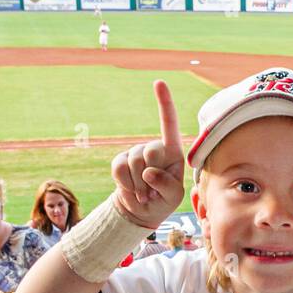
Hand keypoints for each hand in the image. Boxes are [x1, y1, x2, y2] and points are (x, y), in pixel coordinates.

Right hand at [111, 80, 184, 228]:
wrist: (141, 210)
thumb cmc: (163, 200)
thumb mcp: (173, 197)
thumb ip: (166, 185)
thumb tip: (149, 172)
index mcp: (173, 151)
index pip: (169, 124)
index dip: (164, 103)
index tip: (159, 82)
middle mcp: (154, 148)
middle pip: (150, 153)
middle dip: (150, 176)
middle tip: (152, 192)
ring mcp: (135, 152)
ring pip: (133, 163)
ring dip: (138, 185)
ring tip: (144, 193)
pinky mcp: (120, 160)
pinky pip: (119, 169)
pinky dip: (125, 184)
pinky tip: (131, 189)